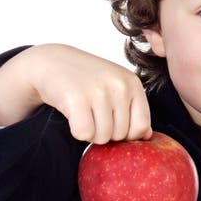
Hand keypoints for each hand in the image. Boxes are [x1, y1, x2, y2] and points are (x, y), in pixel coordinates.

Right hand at [28, 44, 152, 144]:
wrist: (52, 62)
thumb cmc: (87, 80)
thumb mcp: (115, 88)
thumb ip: (134, 110)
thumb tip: (147, 136)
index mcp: (133, 83)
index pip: (141, 128)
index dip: (126, 133)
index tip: (112, 122)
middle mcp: (119, 86)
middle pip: (120, 136)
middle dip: (105, 132)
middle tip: (92, 112)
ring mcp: (99, 91)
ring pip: (102, 137)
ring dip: (90, 132)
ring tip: (83, 112)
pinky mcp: (77, 98)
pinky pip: (84, 134)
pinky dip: (77, 131)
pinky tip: (73, 114)